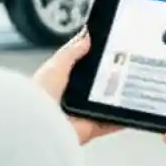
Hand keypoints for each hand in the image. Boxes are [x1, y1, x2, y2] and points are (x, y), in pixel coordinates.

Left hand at [33, 28, 122, 144]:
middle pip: (94, 87)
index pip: (79, 70)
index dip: (92, 62)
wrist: (34, 125)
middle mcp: (68, 101)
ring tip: (131, 85)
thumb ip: (72, 51)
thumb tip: (86, 35)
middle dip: (108, 79)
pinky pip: (109, 123)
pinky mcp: (88, 130)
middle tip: (126, 69)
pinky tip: (131, 110)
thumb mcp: (56, 65)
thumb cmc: (36, 96)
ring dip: (116, 98)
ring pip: (104, 105)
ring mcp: (79, 116)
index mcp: (57, 83)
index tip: (110, 54)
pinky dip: (121, 119)